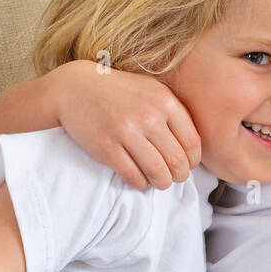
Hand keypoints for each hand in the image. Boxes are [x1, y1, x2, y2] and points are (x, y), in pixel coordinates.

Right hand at [52, 60, 200, 189]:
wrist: (76, 88)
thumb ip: (174, 113)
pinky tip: (139, 180)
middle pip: (177, 161)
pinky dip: (140, 183)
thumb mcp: (152, 90)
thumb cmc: (120, 91)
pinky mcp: (106, 147)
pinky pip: (133, 176)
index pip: (192, 143)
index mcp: (165, 102)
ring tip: (160, 181)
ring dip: (162, 183)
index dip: (192, 160)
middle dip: (179, 175)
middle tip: (174, 177)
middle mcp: (149, 117)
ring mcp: (126, 132)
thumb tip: (194, 147)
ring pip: (158, 172)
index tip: (187, 164)